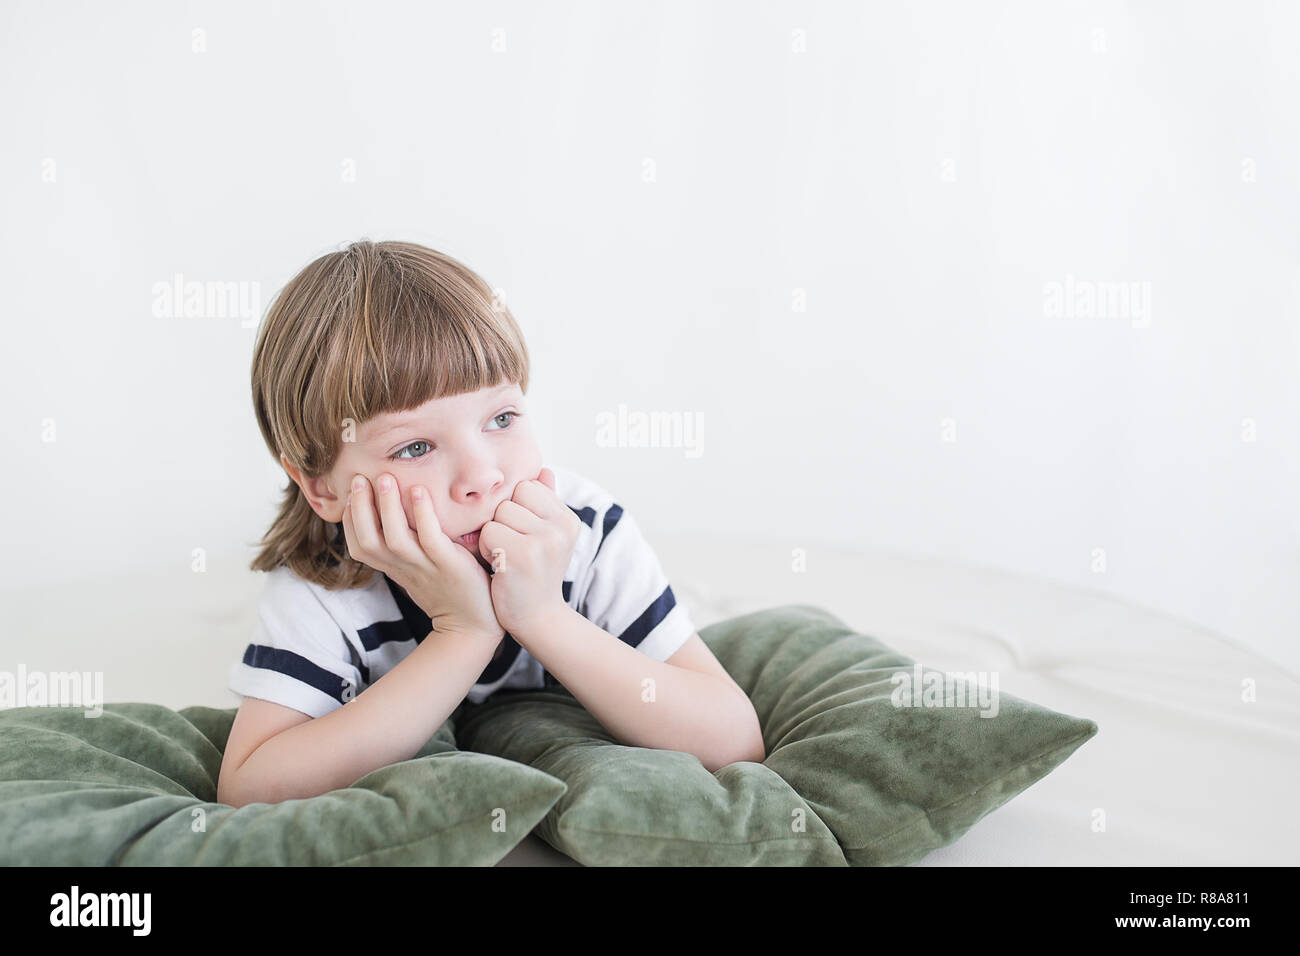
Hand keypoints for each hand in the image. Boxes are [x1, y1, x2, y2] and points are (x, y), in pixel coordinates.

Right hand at [342, 473, 503, 643]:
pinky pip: (430, 538)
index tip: (352, 491)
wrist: (474, 622)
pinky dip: (422, 514)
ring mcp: (425, 567)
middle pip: (368, 540)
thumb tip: (396, 509)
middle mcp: (403, 568)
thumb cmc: (447, 587)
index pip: (358, 545)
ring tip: (386, 478)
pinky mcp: (449, 565)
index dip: (350, 519)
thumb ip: (406, 544)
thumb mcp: (418, 567)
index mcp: (393, 568)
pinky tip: (420, 491)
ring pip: (395, 539)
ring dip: (388, 507)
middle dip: (360, 509)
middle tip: (360, 478)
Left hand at [477, 467, 579, 635]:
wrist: (537, 618)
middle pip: (511, 498)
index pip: (528, 486)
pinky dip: (487, 549)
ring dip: (494, 535)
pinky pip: (489, 532)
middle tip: (514, 548)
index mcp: (568, 519)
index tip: (523, 535)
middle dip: (504, 521)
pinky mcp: (523, 554)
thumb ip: (546, 502)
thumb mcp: (548, 536)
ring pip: (499, 513)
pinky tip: (500, 566)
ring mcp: (545, 540)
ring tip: (507, 557)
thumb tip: (543, 469)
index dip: (516, 509)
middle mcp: (561, 527)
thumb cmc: (535, 574)